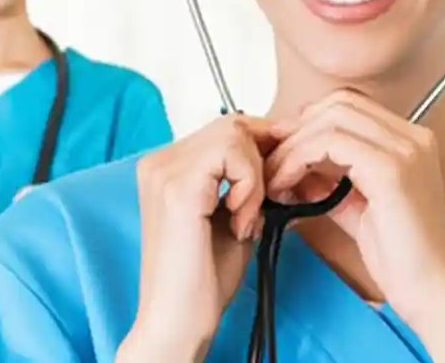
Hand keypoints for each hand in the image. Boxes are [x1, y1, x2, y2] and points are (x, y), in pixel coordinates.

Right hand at [119, 114, 276, 360]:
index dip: (263, 146)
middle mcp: (158, 161)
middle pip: (232, 124)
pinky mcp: (178, 185)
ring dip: (255, 175)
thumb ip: (250, 183)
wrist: (178, 321)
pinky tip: (241, 221)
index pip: (226, 128)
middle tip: (267, 202)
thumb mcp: (234, 217)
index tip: (283, 175)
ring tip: (248, 218)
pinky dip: (250, 185)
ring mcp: (164, 169)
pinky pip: (233, 154)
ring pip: (235, 133)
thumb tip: (285, 153)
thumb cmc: (202, 280)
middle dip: (264, 158)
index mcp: (166, 167)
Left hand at [263, 90, 444, 325]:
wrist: (431, 292)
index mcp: (411, 142)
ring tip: (275, 178)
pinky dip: (298, 159)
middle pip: (337, 104)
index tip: (282, 148)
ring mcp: (406, 150)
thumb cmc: (401, 257)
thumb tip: (293, 164)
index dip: (309, 121)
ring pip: (330, 119)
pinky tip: (286, 185)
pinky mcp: (391, 169)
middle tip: (272, 159)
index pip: (349, 105)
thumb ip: (328, 180)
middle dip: (296, 128)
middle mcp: (414, 138)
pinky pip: (330, 143)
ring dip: (292, 146)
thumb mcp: (355, 206)